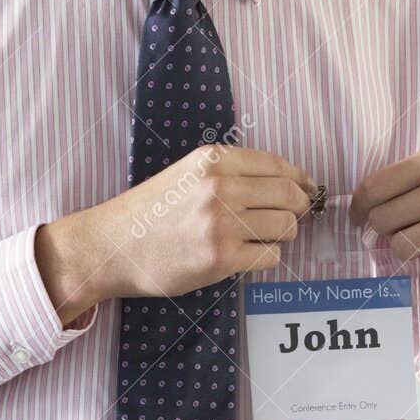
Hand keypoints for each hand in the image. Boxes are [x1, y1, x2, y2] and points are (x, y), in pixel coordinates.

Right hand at [36, 146, 317, 322]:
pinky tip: (245, 256)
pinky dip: (265, 257)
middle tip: (293, 218)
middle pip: (289, 195)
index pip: (277, 165)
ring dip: (282, 235)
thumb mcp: (186, 174)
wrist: (112, 246)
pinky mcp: (221, 258)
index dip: (300, 180)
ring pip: (286, 226)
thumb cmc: (150, 213)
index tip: (307, 190)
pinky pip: (270, 256)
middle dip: (299, 208)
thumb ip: (229, 172)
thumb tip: (285, 182)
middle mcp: (220, 187)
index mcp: (213, 160)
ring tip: (261, 238)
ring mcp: (222, 224)